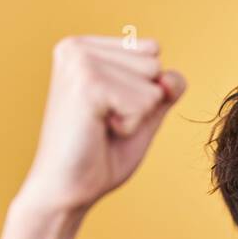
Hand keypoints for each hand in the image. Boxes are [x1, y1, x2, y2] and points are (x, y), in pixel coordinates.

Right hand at [19, 35, 185, 214]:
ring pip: (152, 84)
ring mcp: (79, 62)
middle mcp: (77, 47)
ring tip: (100, 128)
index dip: (143, 91)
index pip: (152, 51)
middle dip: (140, 103)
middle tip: (103, 124)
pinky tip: (98, 132)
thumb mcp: (142, 115)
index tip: (109, 112)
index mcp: (84, 47)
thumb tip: (171, 77)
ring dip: (135, 117)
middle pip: (154, 63)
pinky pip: (144, 102)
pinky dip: (130, 127)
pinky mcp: (88, 84)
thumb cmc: (99, 156)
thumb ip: (164, 90)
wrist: (66, 191)